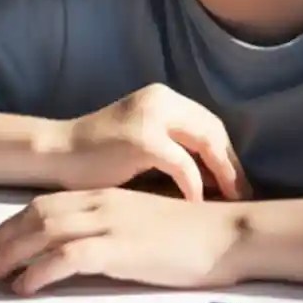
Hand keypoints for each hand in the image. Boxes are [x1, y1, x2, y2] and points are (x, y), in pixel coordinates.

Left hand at [0, 188, 247, 295]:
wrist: (227, 234)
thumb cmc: (194, 234)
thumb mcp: (146, 224)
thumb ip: (114, 229)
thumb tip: (86, 249)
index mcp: (107, 196)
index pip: (46, 205)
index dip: (12, 224)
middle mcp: (102, 203)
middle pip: (36, 216)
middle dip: (0, 240)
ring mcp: (110, 223)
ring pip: (44, 233)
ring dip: (10, 255)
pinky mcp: (120, 247)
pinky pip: (67, 257)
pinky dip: (40, 271)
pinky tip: (24, 287)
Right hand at [55, 83, 249, 200]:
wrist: (58, 153)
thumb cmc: (97, 155)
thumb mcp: (141, 140)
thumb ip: (173, 145)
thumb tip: (212, 173)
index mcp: (163, 98)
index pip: (208, 124)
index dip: (227, 153)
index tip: (239, 182)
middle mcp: (162, 99)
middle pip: (213, 131)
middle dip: (232, 165)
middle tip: (244, 195)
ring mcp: (152, 117)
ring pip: (205, 144)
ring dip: (223, 175)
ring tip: (230, 201)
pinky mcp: (143, 139)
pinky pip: (183, 165)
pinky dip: (195, 186)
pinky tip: (199, 204)